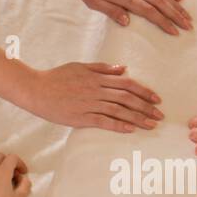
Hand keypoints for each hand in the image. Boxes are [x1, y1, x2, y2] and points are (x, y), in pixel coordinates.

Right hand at [25, 62, 163, 132]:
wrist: (36, 89)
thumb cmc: (57, 77)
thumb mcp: (80, 66)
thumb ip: (102, 68)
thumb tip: (123, 68)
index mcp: (97, 77)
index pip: (127, 83)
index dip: (144, 91)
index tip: (157, 98)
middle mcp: (96, 90)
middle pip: (127, 98)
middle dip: (146, 107)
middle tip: (160, 115)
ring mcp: (89, 104)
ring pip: (118, 111)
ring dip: (137, 118)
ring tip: (151, 125)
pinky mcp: (81, 117)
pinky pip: (103, 122)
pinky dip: (118, 125)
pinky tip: (130, 130)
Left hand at [71, 0, 191, 36]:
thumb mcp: (93, 2)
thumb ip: (111, 11)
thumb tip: (127, 22)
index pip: (149, 11)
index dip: (163, 22)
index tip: (174, 32)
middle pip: (161, 2)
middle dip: (176, 15)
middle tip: (188, 26)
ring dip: (176, 5)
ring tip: (187, 15)